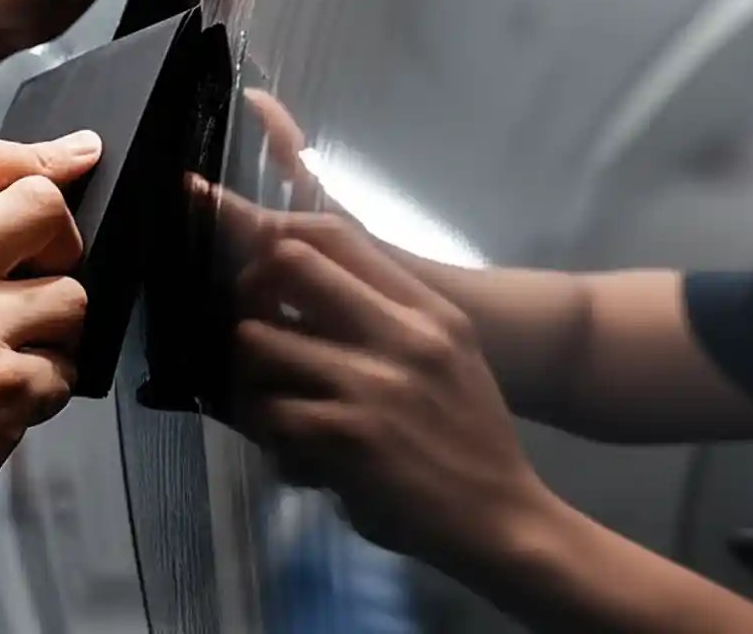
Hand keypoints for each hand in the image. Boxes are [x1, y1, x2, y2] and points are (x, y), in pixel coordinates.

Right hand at [0, 131, 99, 562]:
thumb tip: (16, 197)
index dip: (45, 154)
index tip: (78, 157)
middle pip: (47, 208)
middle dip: (64, 242)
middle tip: (42, 278)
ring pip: (73, 297)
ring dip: (56, 333)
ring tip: (7, 358)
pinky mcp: (5, 388)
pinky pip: (66, 369)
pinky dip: (44, 390)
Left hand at [203, 181, 552, 565]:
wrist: (502, 518)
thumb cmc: (470, 435)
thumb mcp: (451, 353)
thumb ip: (393, 313)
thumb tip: (311, 281)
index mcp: (427, 309)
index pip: (335, 233)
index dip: (280, 243)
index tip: (266, 276)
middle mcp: (399, 333)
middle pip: (286, 264)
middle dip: (252, 295)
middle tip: (253, 332)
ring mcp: (368, 383)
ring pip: (258, 342)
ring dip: (251, 374)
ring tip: (266, 401)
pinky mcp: (343, 435)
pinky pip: (268, 414)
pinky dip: (269, 435)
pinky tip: (291, 452)